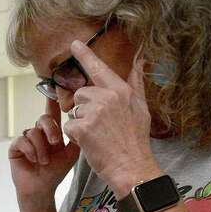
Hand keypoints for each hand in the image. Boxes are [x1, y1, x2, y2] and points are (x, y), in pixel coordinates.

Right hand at [9, 97, 80, 202]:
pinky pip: (22, 141)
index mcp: (51, 131)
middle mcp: (38, 132)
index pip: (52, 111)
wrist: (41, 188)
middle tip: (55, 143)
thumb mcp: (72, 153)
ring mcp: (26, 139)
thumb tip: (83, 121)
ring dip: (41, 148)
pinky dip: (30, 151)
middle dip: (50, 130)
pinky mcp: (15, 147)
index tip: (56, 85)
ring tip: (44, 161)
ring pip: (33, 132)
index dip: (53, 99)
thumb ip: (76, 137)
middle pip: (43, 119)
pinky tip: (35, 160)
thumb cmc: (56, 171)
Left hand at [61, 44, 160, 196]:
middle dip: (84, 109)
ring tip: (97, 135)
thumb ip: (136, 82)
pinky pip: (69, 126)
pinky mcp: (83, 127)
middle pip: (81, 94)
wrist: (132, 167)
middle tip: (100, 126)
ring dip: (80, 123)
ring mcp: (95, 111)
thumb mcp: (141, 108)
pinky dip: (75, 136)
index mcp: (121, 91)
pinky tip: (90, 143)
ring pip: (74, 110)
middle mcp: (108, 97)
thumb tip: (140, 58)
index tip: (74, 44)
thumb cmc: (135, 140)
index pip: (99, 68)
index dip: (85, 55)